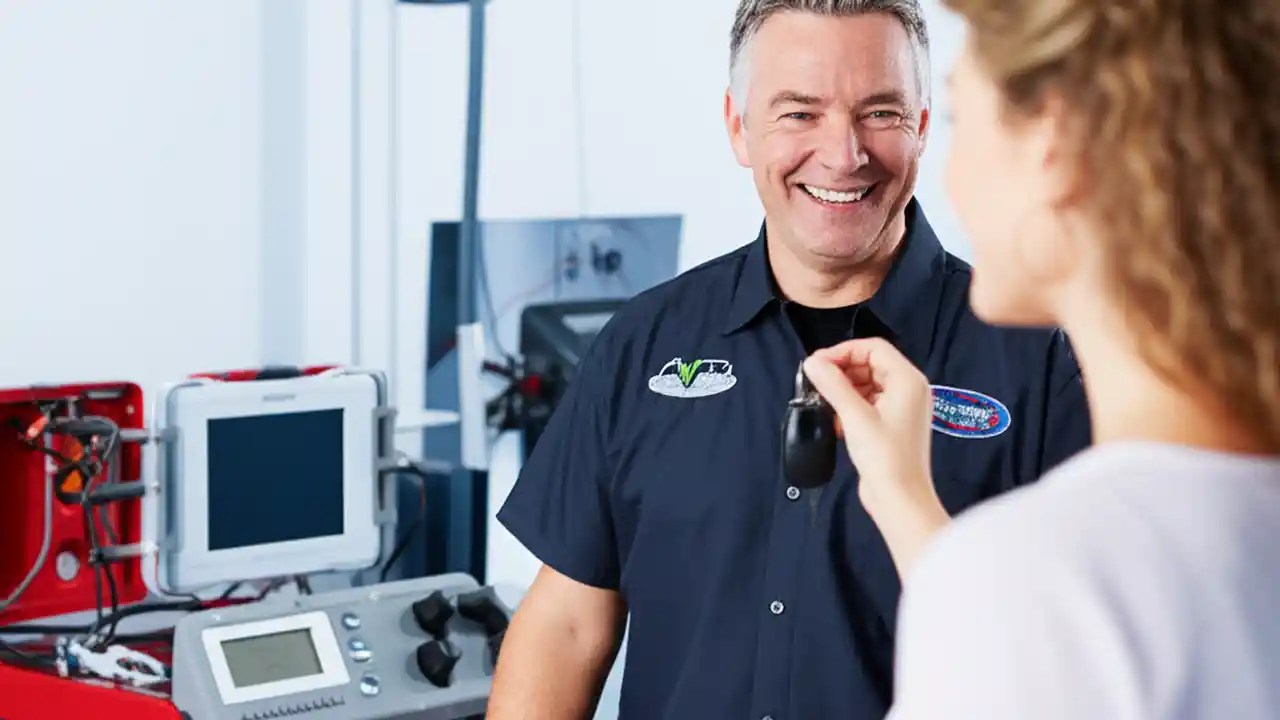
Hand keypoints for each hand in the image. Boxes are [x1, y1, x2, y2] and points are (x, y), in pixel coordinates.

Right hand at [803, 338, 948, 575]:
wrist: (900, 499)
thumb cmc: (884, 457)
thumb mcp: (854, 416)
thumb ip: (832, 385)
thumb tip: (812, 362)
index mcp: (907, 380)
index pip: (873, 348)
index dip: (843, 351)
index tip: (817, 364)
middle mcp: (909, 389)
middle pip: (870, 364)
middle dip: (841, 371)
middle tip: (815, 383)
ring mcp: (902, 408)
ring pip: (867, 384)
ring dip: (843, 390)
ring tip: (824, 404)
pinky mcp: (893, 424)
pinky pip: (869, 403)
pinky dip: (850, 407)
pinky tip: (837, 423)